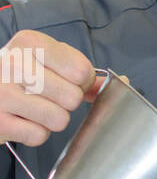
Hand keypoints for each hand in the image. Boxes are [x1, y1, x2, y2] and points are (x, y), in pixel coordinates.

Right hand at [0, 31, 99, 146]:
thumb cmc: (18, 75)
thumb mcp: (46, 61)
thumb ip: (82, 73)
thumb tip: (122, 83)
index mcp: (29, 42)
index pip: (81, 70)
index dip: (82, 82)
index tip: (67, 80)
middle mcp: (13, 63)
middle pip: (72, 97)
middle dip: (66, 103)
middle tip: (48, 96)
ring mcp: (2, 93)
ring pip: (58, 119)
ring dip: (52, 120)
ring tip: (34, 108)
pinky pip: (38, 136)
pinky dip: (35, 133)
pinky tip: (22, 119)